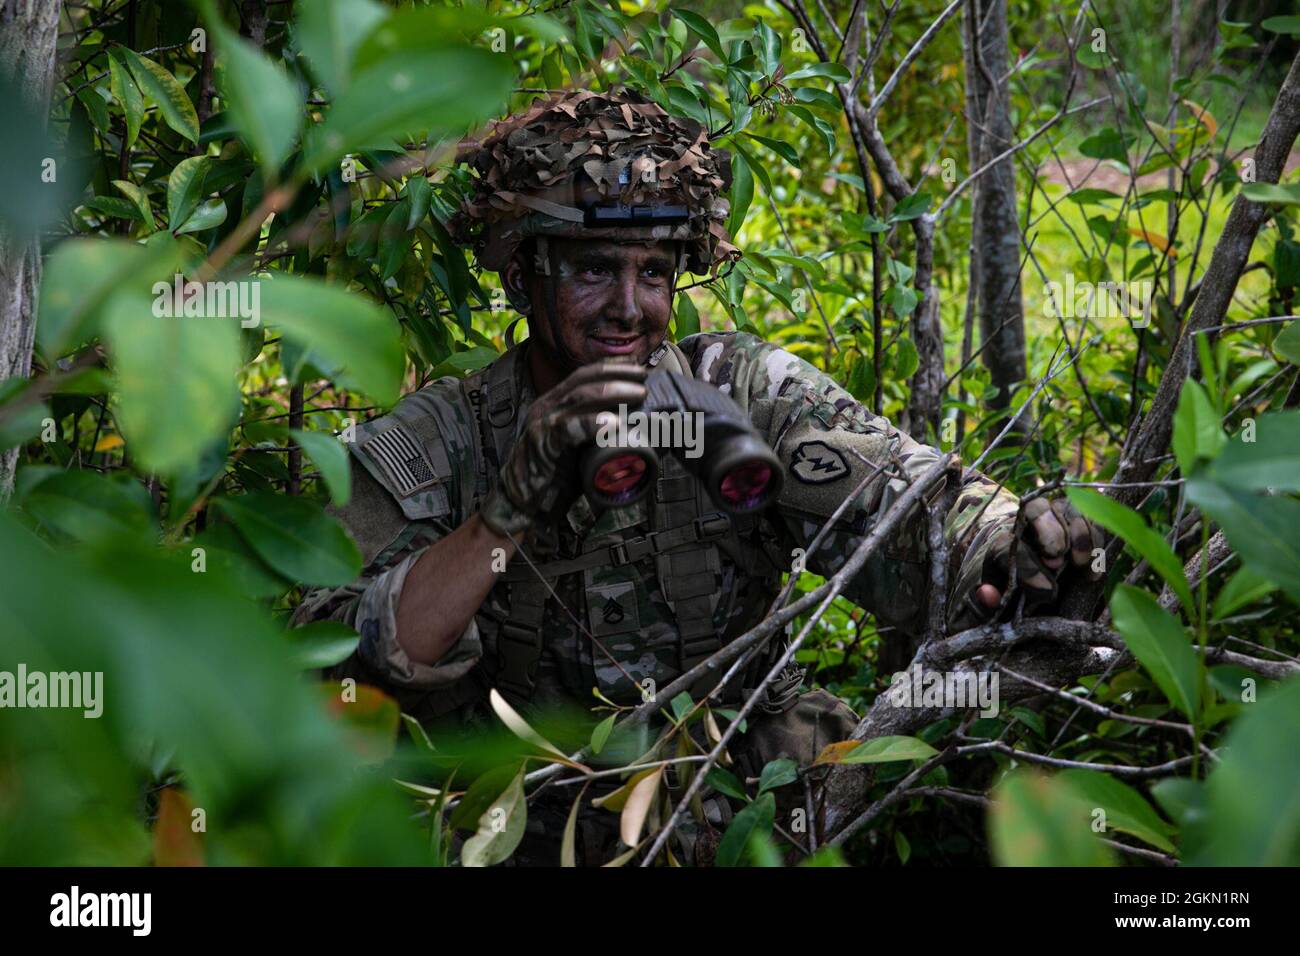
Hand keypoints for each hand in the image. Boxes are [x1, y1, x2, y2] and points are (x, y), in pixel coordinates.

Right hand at [479, 359, 646, 535]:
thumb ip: (595, 433)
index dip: (611, 368)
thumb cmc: (553, 476)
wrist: (523, 503)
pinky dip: (591, 424)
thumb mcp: (575, 445)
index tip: (638, 366)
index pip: (583, 375)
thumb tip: (632, 430)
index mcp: (553, 404)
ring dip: (612, 392)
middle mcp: (546, 408)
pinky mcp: (543, 445)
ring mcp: (543, 425)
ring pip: (578, 398)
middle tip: (644, 377)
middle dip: (617, 375)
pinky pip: (567, 429)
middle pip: (583, 380)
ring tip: (638, 394)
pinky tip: (612, 423)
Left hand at [951, 496, 1102, 627]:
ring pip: (1067, 507)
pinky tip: (1093, 569)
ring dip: (1079, 536)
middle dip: (1051, 534)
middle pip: (1036, 509)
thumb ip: (985, 606)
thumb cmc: (1015, 599)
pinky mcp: (1077, 521)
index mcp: (1000, 548)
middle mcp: (1026, 526)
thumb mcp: (993, 608)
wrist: (1032, 589)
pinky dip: (1097, 539)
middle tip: (1059, 561)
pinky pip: (1091, 517)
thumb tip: (987, 594)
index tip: (1047, 591)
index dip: (1028, 568)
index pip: (1008, 548)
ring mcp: (1054, 518)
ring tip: (1081, 564)